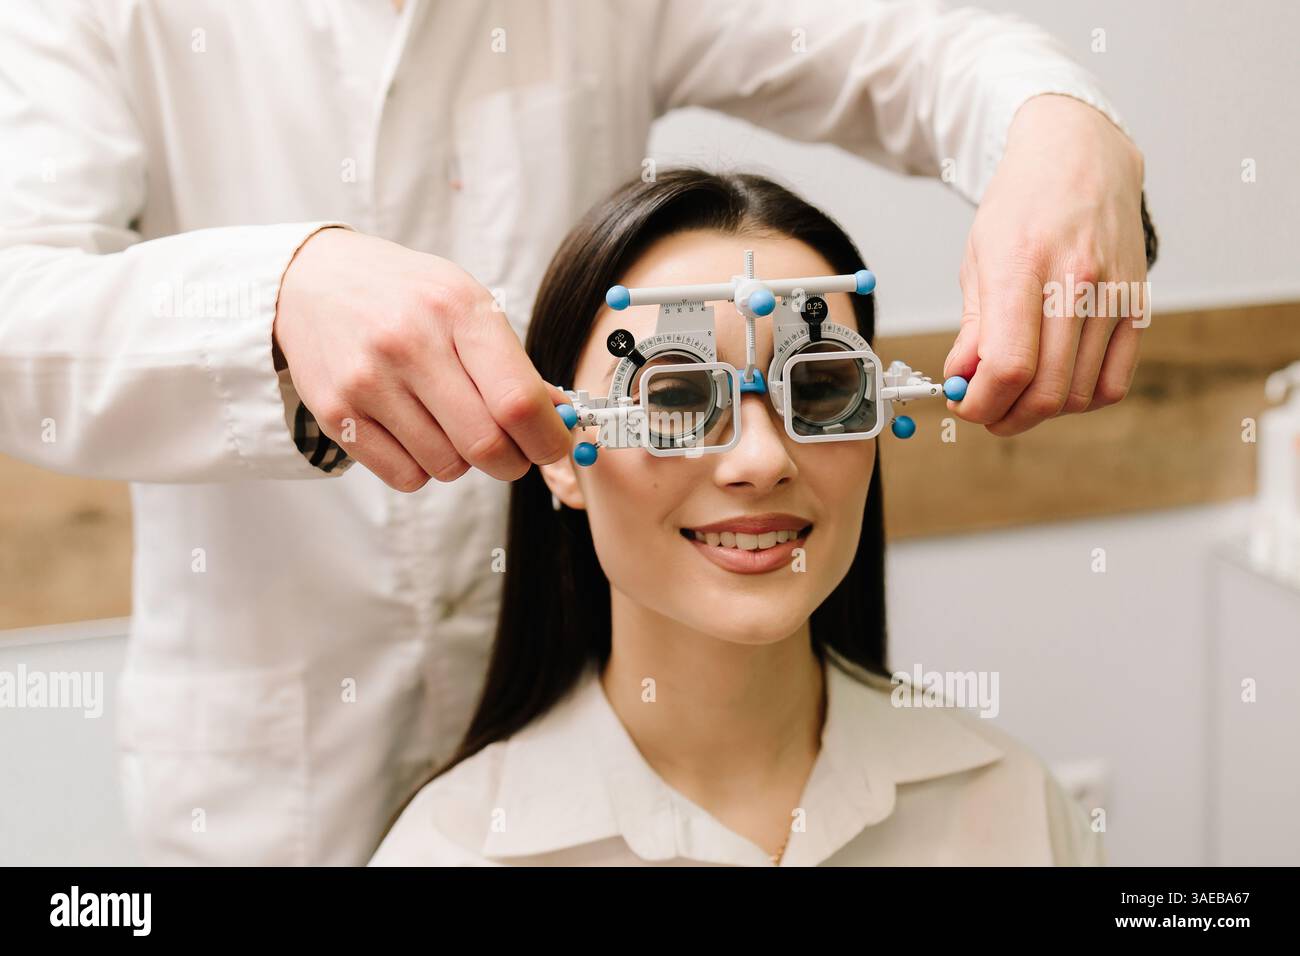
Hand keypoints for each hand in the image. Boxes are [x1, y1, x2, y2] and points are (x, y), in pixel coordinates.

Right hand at [273, 228, 570, 490]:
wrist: (314, 279)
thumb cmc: (407, 295)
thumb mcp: (467, 304)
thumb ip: (513, 364)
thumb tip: (560, 418)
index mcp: (457, 309)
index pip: (518, 401)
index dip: (548, 438)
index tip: (553, 444)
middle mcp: (410, 344)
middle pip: (486, 444)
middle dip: (513, 461)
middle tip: (512, 451)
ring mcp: (368, 381)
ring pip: (448, 466)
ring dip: (463, 461)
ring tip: (449, 424)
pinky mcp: (336, 414)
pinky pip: (406, 477)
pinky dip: (423, 468)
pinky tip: (415, 433)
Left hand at [943, 94, 1148, 435]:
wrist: (1080, 157)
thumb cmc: (1021, 205)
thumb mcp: (979, 259)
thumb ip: (973, 327)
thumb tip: (964, 381)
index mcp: (1024, 267)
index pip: (1009, 366)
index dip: (981, 402)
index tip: (964, 405)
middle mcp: (1076, 283)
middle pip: (1048, 390)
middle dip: (1007, 417)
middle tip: (986, 413)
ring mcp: (1114, 295)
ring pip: (1080, 393)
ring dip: (1041, 411)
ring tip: (1016, 396)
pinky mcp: (1138, 306)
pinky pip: (1114, 381)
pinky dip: (1082, 398)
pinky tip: (1057, 383)